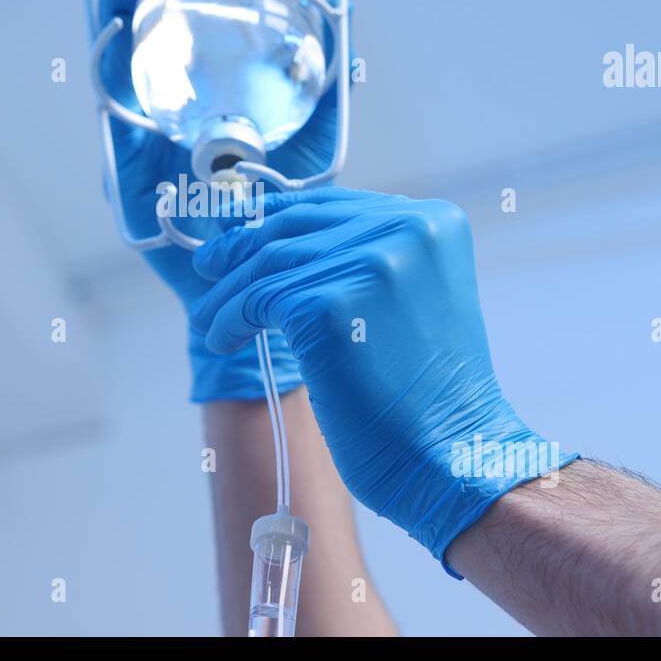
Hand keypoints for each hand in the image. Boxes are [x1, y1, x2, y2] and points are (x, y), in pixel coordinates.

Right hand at [96, 0, 338, 400]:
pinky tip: (114, 48)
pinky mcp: (134, 187)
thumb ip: (319, 89)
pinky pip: (116, 135)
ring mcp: (144, 156)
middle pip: (134, 52)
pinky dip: (112, 88)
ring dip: (109, 27)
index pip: (170, 44)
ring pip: (115, 83)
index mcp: (201, 112)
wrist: (267, 289)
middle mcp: (165, 127)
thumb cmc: (283, 219)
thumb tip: (345, 24)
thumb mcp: (308, 143)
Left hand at [188, 188, 576, 572]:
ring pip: (268, 265)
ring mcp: (368, 263)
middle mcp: (406, 229)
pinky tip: (222, 339)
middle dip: (243, 248)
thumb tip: (290, 242)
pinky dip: (230, 320)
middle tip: (209, 266)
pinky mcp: (329, 305)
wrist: (450, 456)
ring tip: (210, 319)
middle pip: (295, 228)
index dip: (278, 217)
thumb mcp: (415, 298)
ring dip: (228, 294)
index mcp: (432, 222)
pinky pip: (257, 302)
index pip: (333, 205)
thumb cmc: (428, 393)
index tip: (242, 232)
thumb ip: (369, 260)